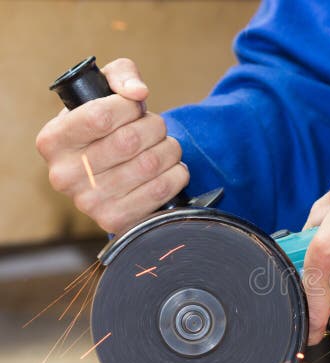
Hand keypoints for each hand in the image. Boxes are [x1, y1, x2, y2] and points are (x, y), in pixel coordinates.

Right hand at [35, 58, 187, 233]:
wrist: (112, 176)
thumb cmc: (107, 129)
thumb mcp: (104, 93)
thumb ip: (121, 76)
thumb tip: (138, 92)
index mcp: (52, 140)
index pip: (101, 115)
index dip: (130, 106)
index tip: (136, 106)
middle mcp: (64, 175)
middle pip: (130, 140)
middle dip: (155, 126)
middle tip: (156, 127)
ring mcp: (89, 202)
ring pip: (151, 164)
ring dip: (170, 149)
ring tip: (165, 146)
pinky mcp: (116, 220)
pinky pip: (163, 189)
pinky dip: (177, 173)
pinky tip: (171, 168)